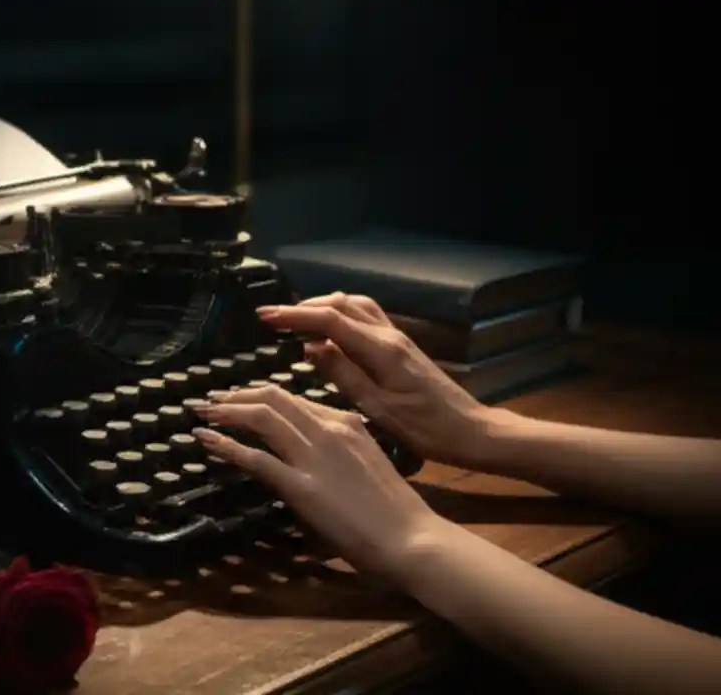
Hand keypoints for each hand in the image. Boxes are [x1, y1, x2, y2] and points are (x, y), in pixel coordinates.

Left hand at [190, 384, 445, 585]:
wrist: (412, 538)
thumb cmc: (394, 511)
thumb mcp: (366, 464)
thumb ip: (340, 451)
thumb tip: (311, 451)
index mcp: (347, 422)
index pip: (295, 399)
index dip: (262, 396)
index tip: (241, 400)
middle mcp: (328, 429)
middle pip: (273, 398)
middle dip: (237, 396)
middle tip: (213, 402)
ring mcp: (314, 456)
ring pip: (261, 418)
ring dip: (226, 412)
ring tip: (203, 414)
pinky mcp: (301, 486)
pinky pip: (256, 457)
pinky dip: (226, 445)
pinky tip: (206, 441)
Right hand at [257, 292, 496, 467]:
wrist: (469, 431)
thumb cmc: (425, 429)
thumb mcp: (378, 409)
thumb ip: (343, 375)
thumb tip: (311, 346)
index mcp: (381, 350)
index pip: (330, 320)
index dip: (294, 316)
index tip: (265, 317)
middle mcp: (389, 335)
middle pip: (341, 304)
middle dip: (303, 307)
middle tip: (273, 318)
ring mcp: (397, 338)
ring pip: (355, 305)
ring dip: (323, 306)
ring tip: (296, 320)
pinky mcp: (401, 346)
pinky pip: (366, 316)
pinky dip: (341, 314)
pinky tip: (329, 331)